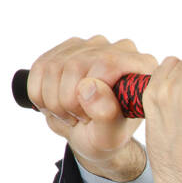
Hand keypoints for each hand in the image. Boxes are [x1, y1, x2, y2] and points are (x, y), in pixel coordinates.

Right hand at [26, 35, 157, 180]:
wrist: (90, 135)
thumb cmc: (107, 134)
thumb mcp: (111, 136)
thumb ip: (106, 114)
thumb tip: (89, 86)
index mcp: (142, 66)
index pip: (108, 63)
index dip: (91, 91)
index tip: (92, 115)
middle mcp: (118, 49)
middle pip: (76, 65)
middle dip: (69, 101)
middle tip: (81, 119)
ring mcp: (90, 46)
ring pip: (53, 67)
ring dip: (54, 101)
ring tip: (72, 115)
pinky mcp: (63, 50)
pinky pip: (39, 69)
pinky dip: (41, 95)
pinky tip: (58, 105)